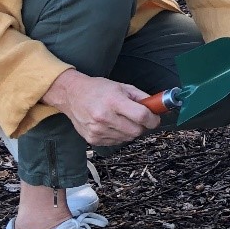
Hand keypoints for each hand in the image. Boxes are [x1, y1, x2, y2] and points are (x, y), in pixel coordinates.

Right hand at [42, 68, 159, 145]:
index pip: (142, 116)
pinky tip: (112, 125)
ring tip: (122, 119)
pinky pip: (116, 142)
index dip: (153, 119)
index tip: (155, 119)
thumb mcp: (122, 86)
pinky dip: (119, 135)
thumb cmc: (98, 89)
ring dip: (130, 131)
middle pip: (136, 131)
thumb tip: (158, 107)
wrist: (72, 96)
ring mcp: (98, 130)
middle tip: (139, 119)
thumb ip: (141, 97)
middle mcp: (105, 117)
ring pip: (127, 138)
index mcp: (114, 101)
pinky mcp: (93, 139)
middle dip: (142, 126)